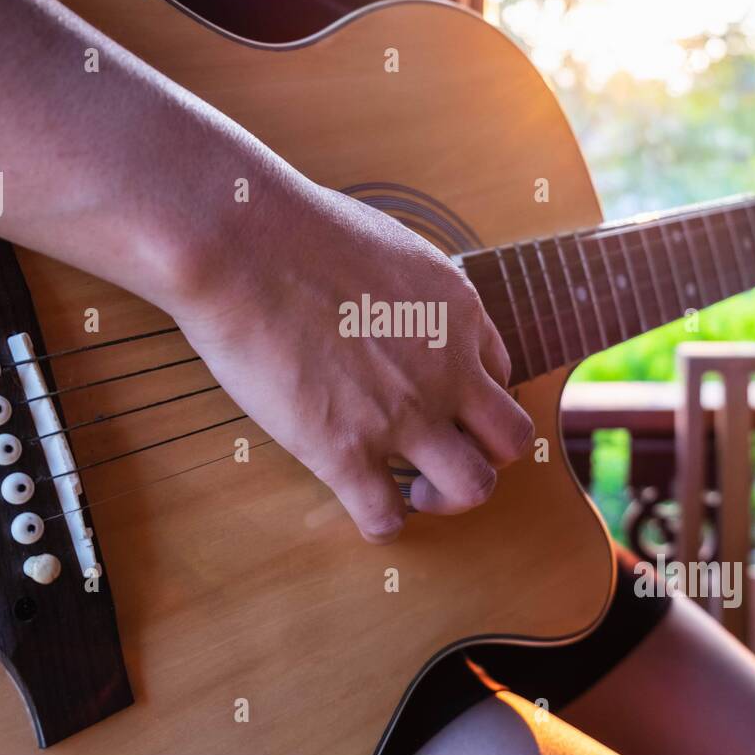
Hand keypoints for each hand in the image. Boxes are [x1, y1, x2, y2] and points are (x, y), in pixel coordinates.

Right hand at [168, 174, 533, 543]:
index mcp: (458, 314)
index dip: (471, 398)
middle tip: (443, 456)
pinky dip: (382, 524)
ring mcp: (402, 414)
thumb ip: (413, 288)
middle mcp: (447, 370)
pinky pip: (386, 517)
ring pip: (472, 486)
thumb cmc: (297, 230)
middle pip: (510, 438)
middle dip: (485, 455)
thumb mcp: (390, 245)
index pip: (498, 375)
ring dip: (449, 498)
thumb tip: (398, 302)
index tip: (440, 404)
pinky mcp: (345, 449)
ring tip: (415, 493)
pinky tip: (364, 509)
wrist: (245, 246)